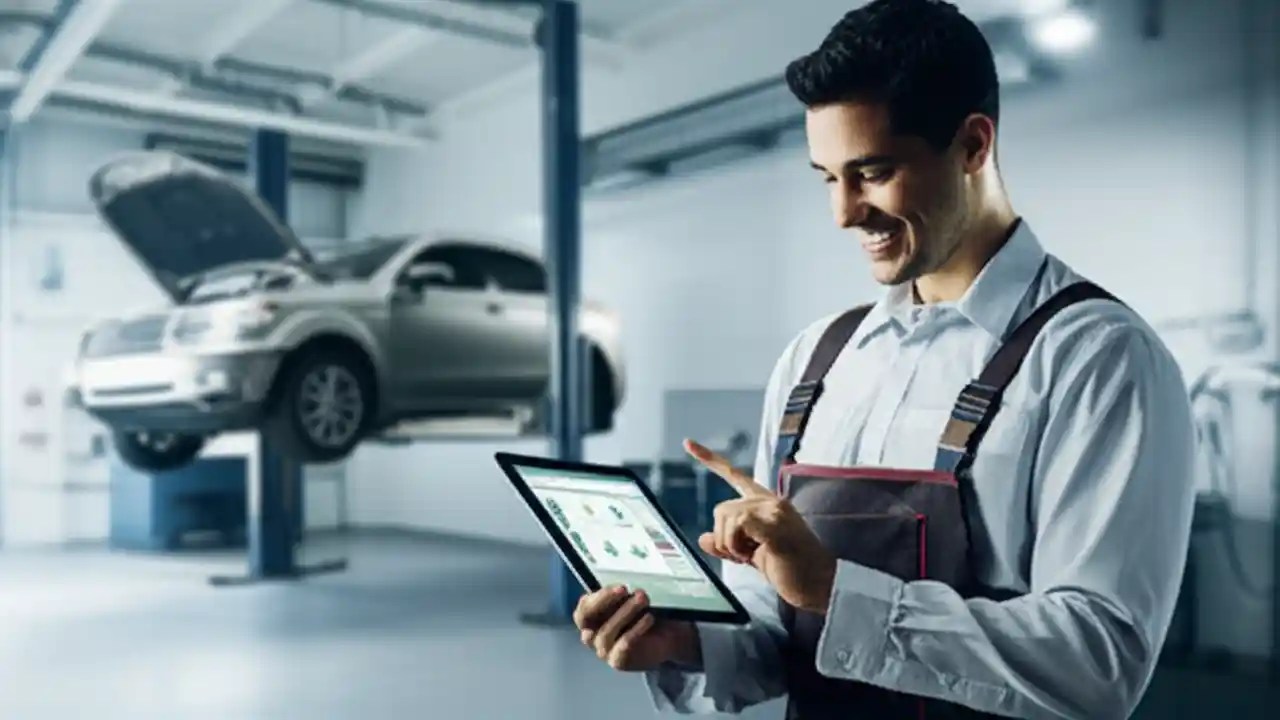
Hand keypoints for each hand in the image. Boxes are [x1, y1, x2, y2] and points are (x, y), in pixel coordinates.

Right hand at [573, 585, 699, 671]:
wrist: (667, 637)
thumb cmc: (643, 613)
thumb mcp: (630, 598)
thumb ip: (620, 592)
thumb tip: (619, 575)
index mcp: (591, 616)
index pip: (582, 607)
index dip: (597, 597)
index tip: (619, 586)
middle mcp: (591, 634)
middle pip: (586, 620)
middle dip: (604, 601)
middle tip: (625, 588)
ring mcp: (602, 650)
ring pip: (605, 632)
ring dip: (625, 612)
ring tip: (643, 598)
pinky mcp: (617, 662)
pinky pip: (622, 646)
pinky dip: (635, 630)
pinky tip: (649, 618)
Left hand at [685, 438, 836, 613]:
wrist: (818, 584)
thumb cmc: (790, 569)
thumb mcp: (752, 556)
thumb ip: (729, 544)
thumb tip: (704, 538)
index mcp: (766, 503)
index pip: (734, 476)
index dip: (710, 459)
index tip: (688, 443)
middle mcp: (770, 500)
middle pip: (721, 509)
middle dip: (725, 539)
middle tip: (746, 556)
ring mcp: (774, 509)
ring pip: (726, 517)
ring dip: (731, 545)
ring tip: (753, 555)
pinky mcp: (774, 522)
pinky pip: (738, 524)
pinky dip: (737, 545)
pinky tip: (755, 553)